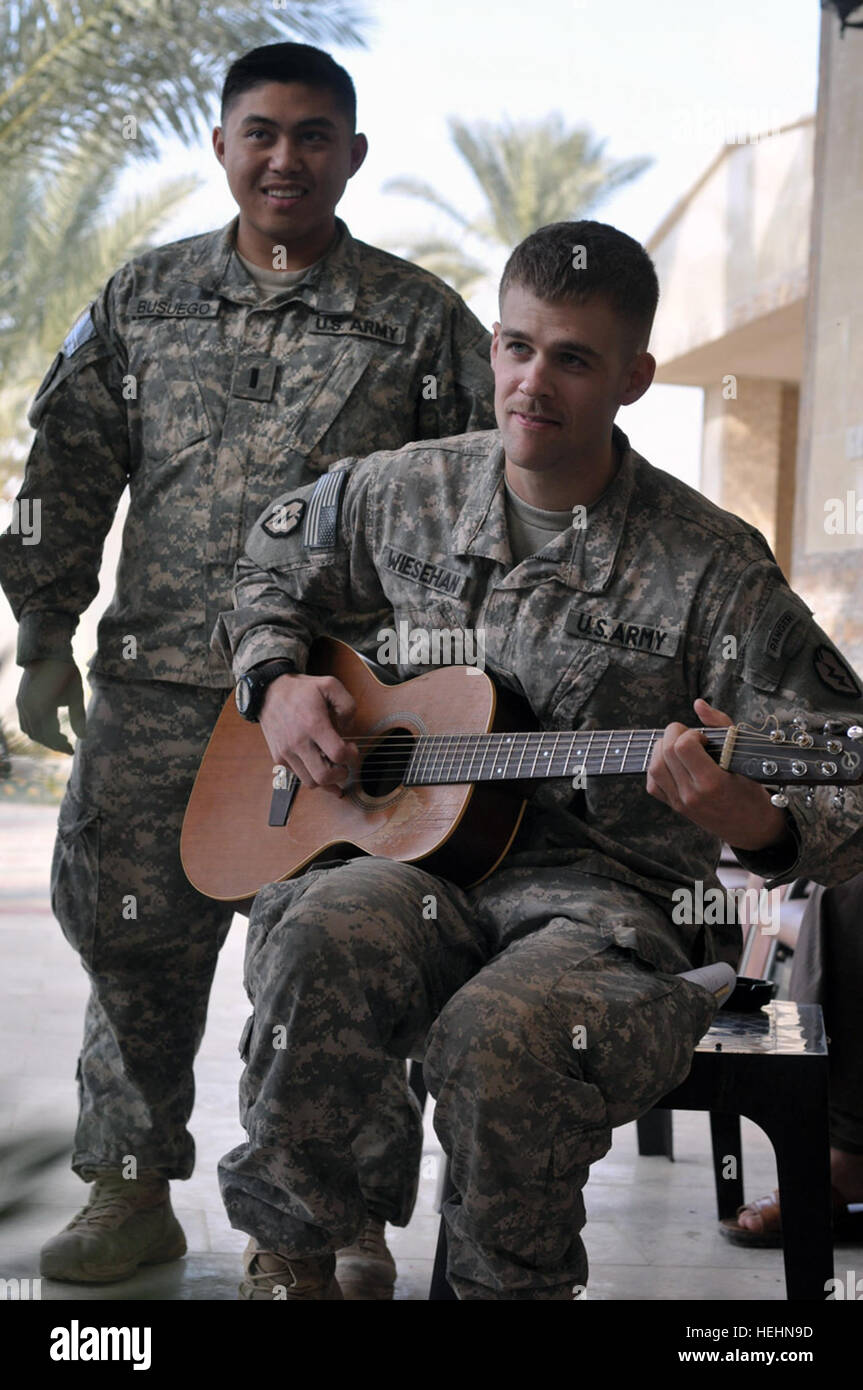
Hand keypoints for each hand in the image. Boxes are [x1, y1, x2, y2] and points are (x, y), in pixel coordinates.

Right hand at [17, 659, 85, 754]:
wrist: (47, 653)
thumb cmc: (65, 672)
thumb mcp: (77, 694)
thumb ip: (79, 717)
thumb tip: (83, 738)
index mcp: (42, 708)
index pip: (50, 736)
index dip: (60, 746)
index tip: (72, 750)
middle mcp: (28, 708)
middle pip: (38, 736)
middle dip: (53, 744)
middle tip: (67, 746)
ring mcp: (21, 704)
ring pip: (30, 730)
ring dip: (43, 737)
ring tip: (60, 737)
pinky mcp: (20, 700)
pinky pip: (25, 722)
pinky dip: (35, 729)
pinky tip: (49, 727)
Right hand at [259, 673, 357, 789]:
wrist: (268, 692)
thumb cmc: (300, 690)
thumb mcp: (330, 685)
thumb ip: (347, 704)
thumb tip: (348, 727)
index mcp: (313, 724)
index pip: (337, 754)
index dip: (351, 755)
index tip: (351, 748)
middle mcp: (298, 742)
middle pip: (324, 776)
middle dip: (341, 775)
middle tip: (344, 765)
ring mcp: (286, 752)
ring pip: (311, 782)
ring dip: (326, 780)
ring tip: (332, 767)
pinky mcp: (279, 757)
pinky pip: (299, 777)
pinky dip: (312, 776)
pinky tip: (319, 766)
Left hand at [646, 698, 788, 850]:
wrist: (751, 826)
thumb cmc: (751, 789)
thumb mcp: (744, 756)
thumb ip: (720, 725)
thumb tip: (698, 703)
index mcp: (712, 782)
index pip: (683, 746)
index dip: (691, 733)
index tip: (704, 737)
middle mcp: (691, 794)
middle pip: (666, 752)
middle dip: (675, 735)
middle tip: (692, 737)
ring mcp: (680, 803)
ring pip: (654, 766)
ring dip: (663, 749)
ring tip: (681, 747)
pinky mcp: (674, 807)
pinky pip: (652, 783)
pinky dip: (658, 767)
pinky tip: (674, 764)